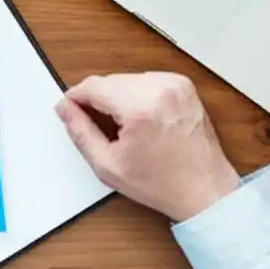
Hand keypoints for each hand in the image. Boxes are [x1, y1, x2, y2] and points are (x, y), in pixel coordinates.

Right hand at [55, 72, 239, 221]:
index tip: (68, 107)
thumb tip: (65, 109)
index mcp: (140, 108)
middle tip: (95, 124)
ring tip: (123, 126)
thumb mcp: (108, 165)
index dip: (75, 97)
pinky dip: (138, 94)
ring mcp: (175, 85)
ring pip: (127, 79)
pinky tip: (141, 118)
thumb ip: (80, 132)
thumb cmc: (163, 184)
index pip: (93, 86)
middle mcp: (160, 89)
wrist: (205, 189)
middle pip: (110, 80)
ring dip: (117, 96)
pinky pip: (147, 81)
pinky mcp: (184, 86)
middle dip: (97, 99)